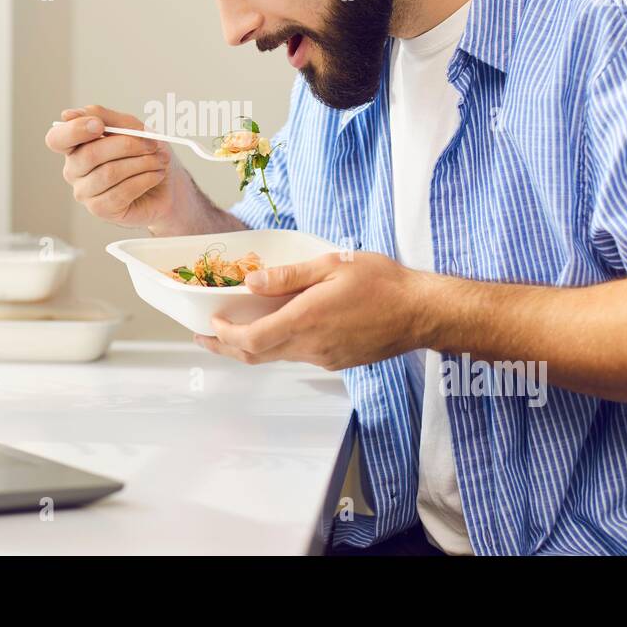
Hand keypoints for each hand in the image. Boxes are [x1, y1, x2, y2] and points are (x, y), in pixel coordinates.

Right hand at [45, 104, 189, 229]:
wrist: (168, 185)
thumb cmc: (145, 154)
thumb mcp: (129, 126)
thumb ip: (104, 117)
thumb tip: (69, 114)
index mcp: (75, 146)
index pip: (57, 138)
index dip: (75, 130)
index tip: (99, 125)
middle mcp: (74, 170)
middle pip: (89, 154)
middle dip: (127, 145)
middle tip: (152, 144)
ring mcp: (84, 192)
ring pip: (109, 173)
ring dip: (141, 163)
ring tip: (159, 160)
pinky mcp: (100, 209)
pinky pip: (120, 193)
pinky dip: (144, 180)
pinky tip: (155, 175)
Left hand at [195, 251, 441, 369]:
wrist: (421, 312)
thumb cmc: (382, 282)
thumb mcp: (332, 265)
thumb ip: (288, 276)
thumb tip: (251, 282)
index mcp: (307, 320)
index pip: (252, 339)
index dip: (225, 335)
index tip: (212, 322)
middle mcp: (311, 346)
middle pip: (257, 356)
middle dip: (226, 347)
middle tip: (204, 337)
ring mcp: (324, 358)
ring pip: (277, 357)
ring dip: (252, 346)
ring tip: (235, 329)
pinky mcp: (336, 361)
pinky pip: (299, 355)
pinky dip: (279, 345)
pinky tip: (279, 327)